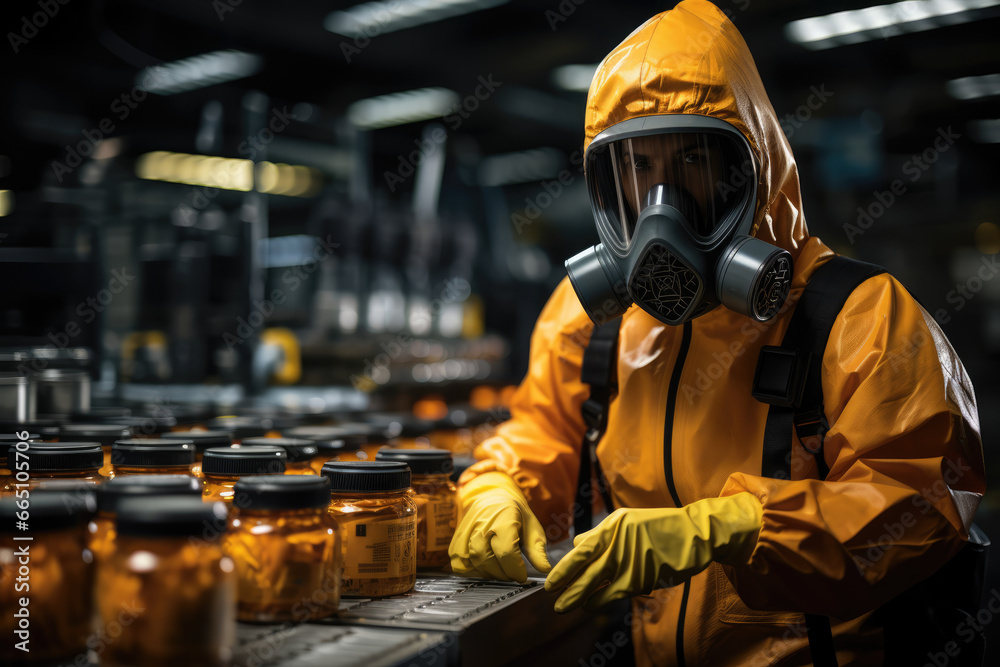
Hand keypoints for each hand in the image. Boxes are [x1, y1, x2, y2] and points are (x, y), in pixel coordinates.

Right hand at [449, 472, 551, 581]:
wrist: (491, 499)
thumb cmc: (515, 516)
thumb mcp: (532, 528)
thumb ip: (538, 550)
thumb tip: (545, 569)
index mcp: (503, 518)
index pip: (506, 550)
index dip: (515, 569)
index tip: (523, 576)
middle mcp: (481, 525)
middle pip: (487, 559)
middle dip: (503, 574)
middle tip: (513, 574)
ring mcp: (465, 533)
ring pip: (473, 563)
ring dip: (489, 574)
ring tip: (501, 570)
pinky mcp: (455, 543)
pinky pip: (461, 566)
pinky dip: (474, 572)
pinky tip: (486, 568)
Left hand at [544, 492, 762, 612]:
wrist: (694, 533)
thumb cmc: (659, 528)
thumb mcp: (628, 520)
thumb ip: (603, 534)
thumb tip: (578, 544)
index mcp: (613, 525)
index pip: (580, 548)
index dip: (564, 565)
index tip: (552, 577)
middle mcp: (617, 541)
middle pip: (582, 566)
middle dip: (564, 582)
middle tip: (550, 593)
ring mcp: (629, 561)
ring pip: (594, 582)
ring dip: (576, 596)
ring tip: (562, 606)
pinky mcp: (641, 578)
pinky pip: (613, 593)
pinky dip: (599, 601)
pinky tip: (589, 606)